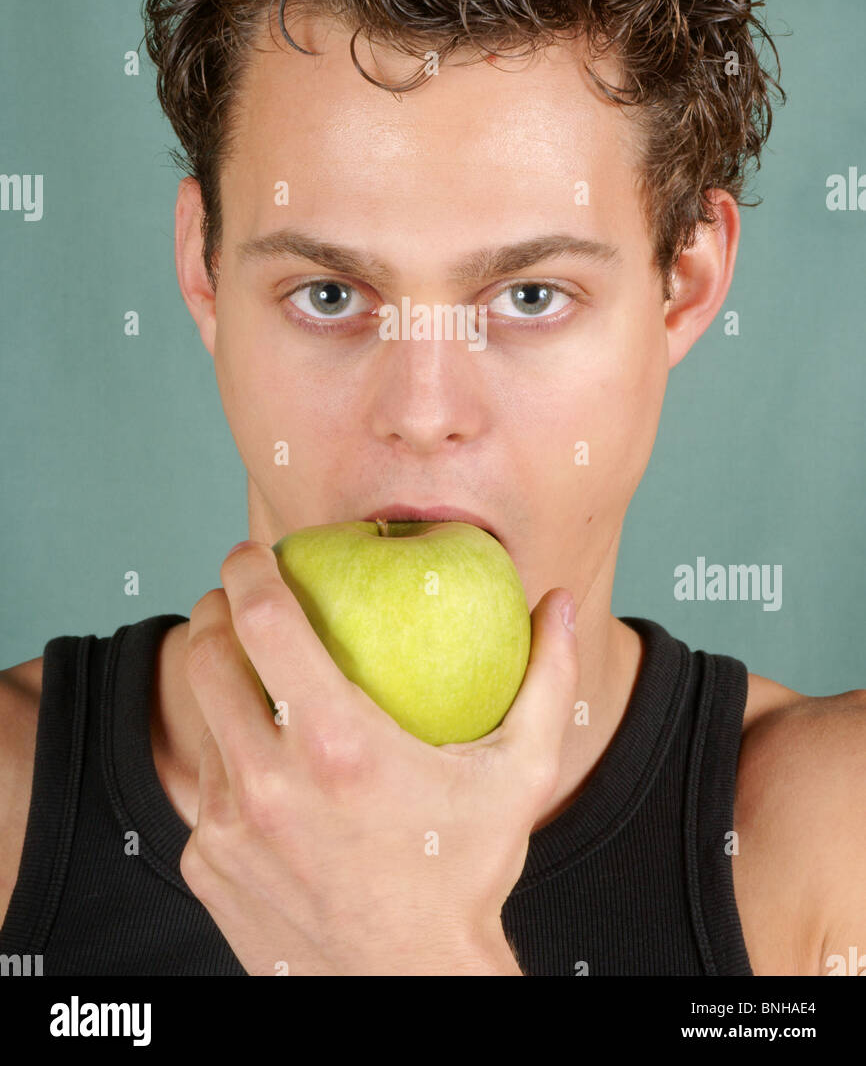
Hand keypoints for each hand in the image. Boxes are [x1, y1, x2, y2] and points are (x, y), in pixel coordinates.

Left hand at [179, 539, 580, 975]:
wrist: (411, 988)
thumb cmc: (467, 874)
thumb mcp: (518, 775)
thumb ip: (544, 680)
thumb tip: (555, 600)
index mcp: (337, 747)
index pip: (264, 623)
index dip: (249, 570)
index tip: (254, 551)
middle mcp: (267, 785)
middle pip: (207, 659)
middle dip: (214, 611)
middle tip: (236, 599)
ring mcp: (227, 830)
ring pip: (200, 721)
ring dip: (215, 682)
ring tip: (245, 667)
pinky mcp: (206, 864)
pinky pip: (202, 787)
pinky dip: (224, 758)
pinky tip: (260, 760)